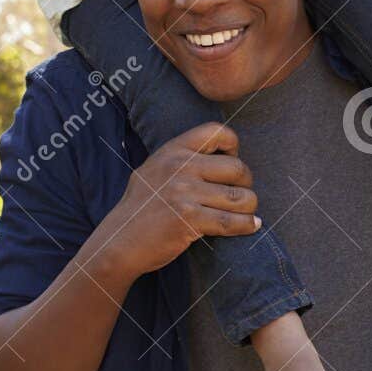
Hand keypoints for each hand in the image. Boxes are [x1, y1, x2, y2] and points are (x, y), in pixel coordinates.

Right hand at [96, 123, 259, 280]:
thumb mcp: (155, 169)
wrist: (119, 240)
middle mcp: (179, 167)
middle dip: (246, 183)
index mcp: (173, 150)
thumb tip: (223, 155)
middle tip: (240, 195)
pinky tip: (252, 225)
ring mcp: (184, 193)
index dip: (233, 146)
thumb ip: (182, 159)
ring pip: (241, 197)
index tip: (230, 163)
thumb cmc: (141, 207)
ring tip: (245, 213)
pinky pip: (232, 221)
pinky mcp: (190, 219)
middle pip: (237, 168)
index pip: (216, 131)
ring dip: (249, 208)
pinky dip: (247, 225)